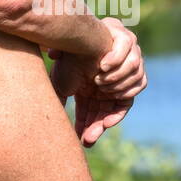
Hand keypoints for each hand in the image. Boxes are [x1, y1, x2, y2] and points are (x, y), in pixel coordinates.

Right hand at [48, 19, 146, 146]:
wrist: (85, 39)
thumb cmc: (71, 60)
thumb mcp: (61, 84)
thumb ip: (58, 100)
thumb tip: (48, 120)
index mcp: (89, 86)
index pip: (90, 111)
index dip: (87, 126)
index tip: (83, 140)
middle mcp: (105, 82)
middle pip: (104, 111)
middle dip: (96, 127)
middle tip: (88, 139)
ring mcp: (119, 76)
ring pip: (116, 104)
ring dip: (107, 116)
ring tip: (99, 118)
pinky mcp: (132, 71)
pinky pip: (132, 93)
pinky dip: (121, 106)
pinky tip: (109, 111)